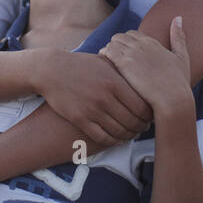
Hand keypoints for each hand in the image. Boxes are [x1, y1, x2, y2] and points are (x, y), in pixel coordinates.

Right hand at [36, 50, 153, 144]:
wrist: (51, 70)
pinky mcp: (79, 119)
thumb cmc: (82, 65)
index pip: (142, 106)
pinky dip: (113, 141)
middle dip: (142, 127)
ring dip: (128, 135)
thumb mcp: (106, 62)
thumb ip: (124, 72)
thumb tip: (145, 81)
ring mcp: (92, 110)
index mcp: (115, 82)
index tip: (151, 116)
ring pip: (119, 131)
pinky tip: (117, 138)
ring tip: (132, 133)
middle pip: (133, 121)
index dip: (149, 115)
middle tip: (144, 127)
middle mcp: (105, 97)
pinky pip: (102, 137)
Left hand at [98, 16, 191, 114]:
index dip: (127, 44)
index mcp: (152, 42)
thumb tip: (178, 17)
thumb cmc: (178, 83)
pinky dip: (104, 57)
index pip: (131, 34)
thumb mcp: (181, 57)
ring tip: (108, 65)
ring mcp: (132, 52)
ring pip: (112, 42)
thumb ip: (178, 37)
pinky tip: (106, 68)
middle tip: (114, 61)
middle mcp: (141, 44)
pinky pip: (107, 52)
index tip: (126, 56)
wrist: (173, 99)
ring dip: (108, 52)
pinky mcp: (124, 63)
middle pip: (119, 37)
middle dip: (116, 47)